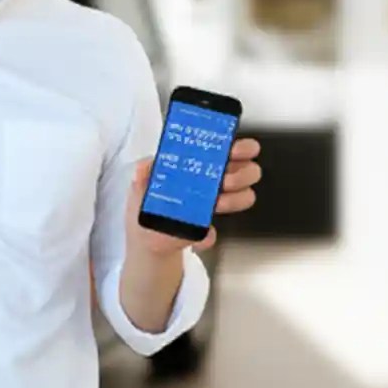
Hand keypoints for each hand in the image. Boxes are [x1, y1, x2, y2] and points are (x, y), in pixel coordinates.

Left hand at [127, 137, 261, 255]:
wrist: (144, 239)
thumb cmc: (147, 205)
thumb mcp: (139, 183)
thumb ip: (143, 171)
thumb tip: (144, 166)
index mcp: (201, 165)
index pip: (230, 149)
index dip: (241, 147)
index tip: (235, 149)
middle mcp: (214, 183)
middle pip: (248, 171)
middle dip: (242, 173)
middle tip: (225, 179)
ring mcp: (214, 206)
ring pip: (245, 196)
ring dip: (234, 199)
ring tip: (215, 202)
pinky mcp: (206, 232)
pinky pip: (213, 233)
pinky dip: (205, 234)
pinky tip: (194, 230)